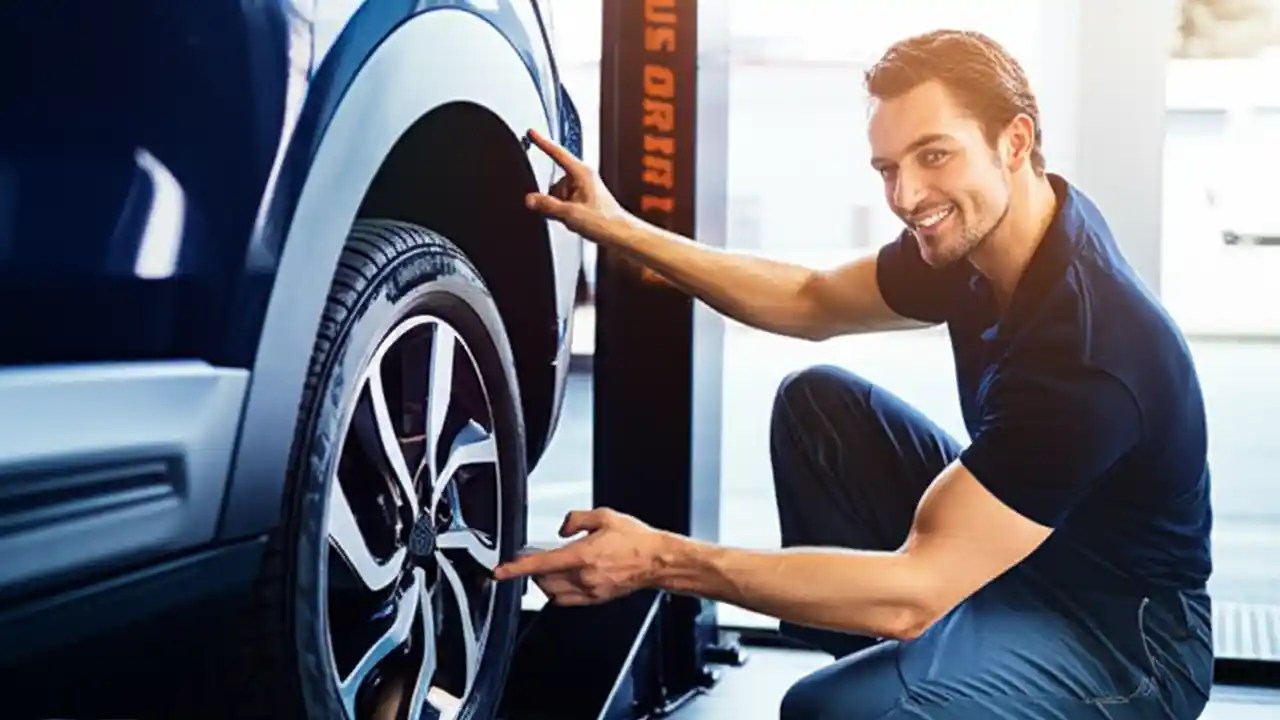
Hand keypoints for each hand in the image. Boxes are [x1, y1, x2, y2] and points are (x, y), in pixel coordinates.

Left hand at [493, 508, 665, 605]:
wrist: (658, 561)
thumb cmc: (636, 540)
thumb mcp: (605, 516)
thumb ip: (577, 518)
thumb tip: (562, 528)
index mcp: (583, 556)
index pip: (540, 565)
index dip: (516, 569)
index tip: (500, 572)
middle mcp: (584, 577)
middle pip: (543, 580)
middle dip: (533, 570)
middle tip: (533, 558)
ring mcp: (590, 592)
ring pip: (553, 593)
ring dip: (545, 582)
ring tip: (550, 568)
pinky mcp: (597, 599)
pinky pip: (567, 600)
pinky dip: (559, 591)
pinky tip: (565, 578)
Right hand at [524, 128, 631, 243]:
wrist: (618, 233)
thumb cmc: (604, 221)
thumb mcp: (570, 214)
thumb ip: (547, 205)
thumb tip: (530, 199)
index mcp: (581, 173)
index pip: (557, 153)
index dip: (542, 142)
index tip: (532, 132)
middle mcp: (583, 177)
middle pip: (554, 182)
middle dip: (554, 198)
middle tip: (566, 212)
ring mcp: (583, 187)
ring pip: (558, 193)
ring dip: (560, 206)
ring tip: (575, 216)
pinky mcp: (584, 197)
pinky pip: (564, 200)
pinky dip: (565, 209)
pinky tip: (575, 218)